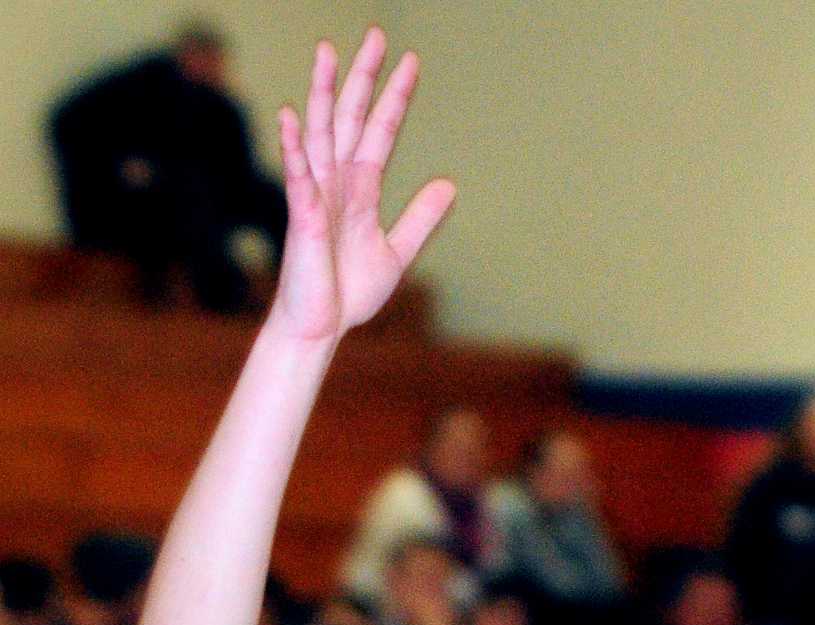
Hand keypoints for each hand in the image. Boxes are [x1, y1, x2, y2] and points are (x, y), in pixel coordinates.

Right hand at [270, 31, 454, 344]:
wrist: (322, 325)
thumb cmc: (350, 290)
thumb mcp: (398, 251)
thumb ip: (421, 218)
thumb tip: (448, 184)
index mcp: (361, 188)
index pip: (381, 132)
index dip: (395, 98)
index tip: (411, 64)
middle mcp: (337, 182)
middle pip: (351, 118)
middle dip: (363, 79)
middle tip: (377, 36)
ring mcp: (316, 195)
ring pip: (320, 133)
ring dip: (325, 95)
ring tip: (329, 53)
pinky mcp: (301, 218)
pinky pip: (297, 177)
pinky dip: (294, 147)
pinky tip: (292, 117)